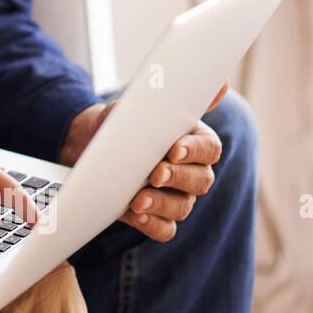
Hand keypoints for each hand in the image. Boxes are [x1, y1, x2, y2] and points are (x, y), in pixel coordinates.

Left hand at [60, 80, 230, 241]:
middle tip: (154, 174)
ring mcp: (175, 197)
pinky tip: (136, 215)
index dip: (194, 151)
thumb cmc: (123, 122)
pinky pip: (164, 229)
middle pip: (201, 181)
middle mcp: (191, 172)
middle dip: (178, 178)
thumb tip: (223, 83)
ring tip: (137, 199)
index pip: (209, 149)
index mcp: (194, 142)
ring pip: (182, 207)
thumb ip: (179, 95)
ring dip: (161, 204)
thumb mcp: (142, 103)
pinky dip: (152, 224)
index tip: (175, 149)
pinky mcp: (155, 216)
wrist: (89, 143)